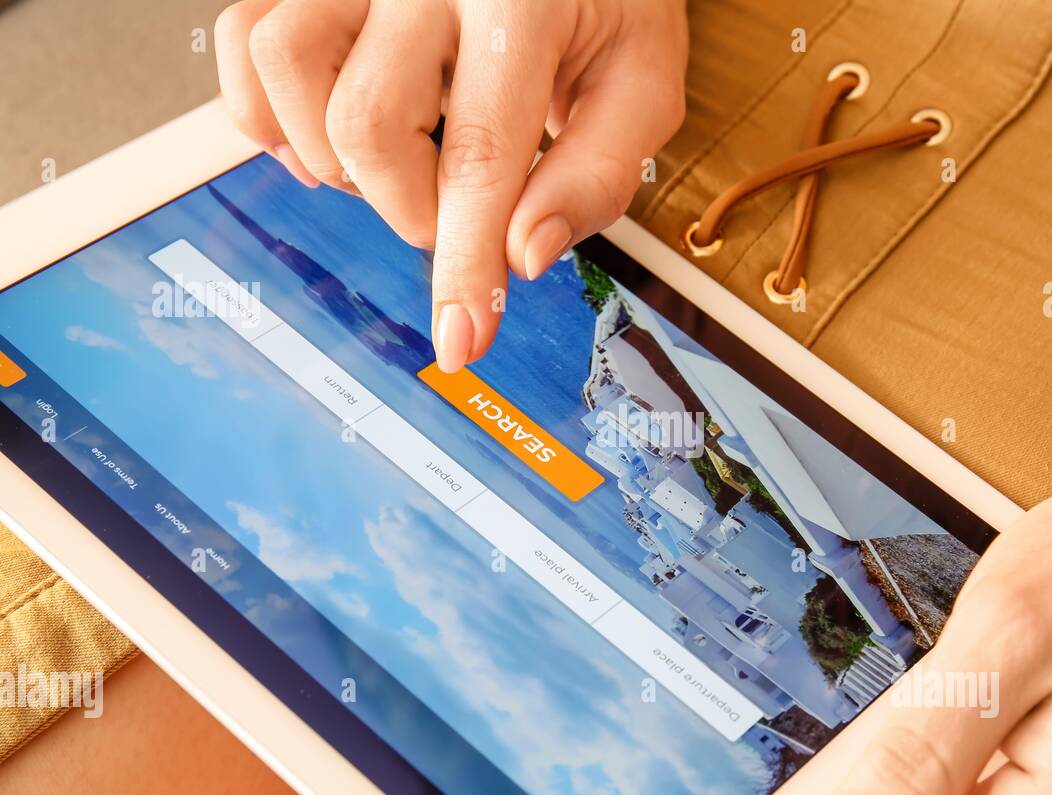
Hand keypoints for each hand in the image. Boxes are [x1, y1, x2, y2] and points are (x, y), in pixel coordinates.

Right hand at [214, 0, 687, 370]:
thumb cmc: (607, 0)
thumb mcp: (642, 81)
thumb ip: (596, 171)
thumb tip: (525, 254)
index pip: (480, 157)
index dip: (465, 264)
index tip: (461, 338)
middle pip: (366, 127)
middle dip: (411, 209)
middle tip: (456, 207)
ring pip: (285, 67)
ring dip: (332, 155)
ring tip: (395, 162)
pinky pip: (243, 34)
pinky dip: (267, 108)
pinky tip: (326, 134)